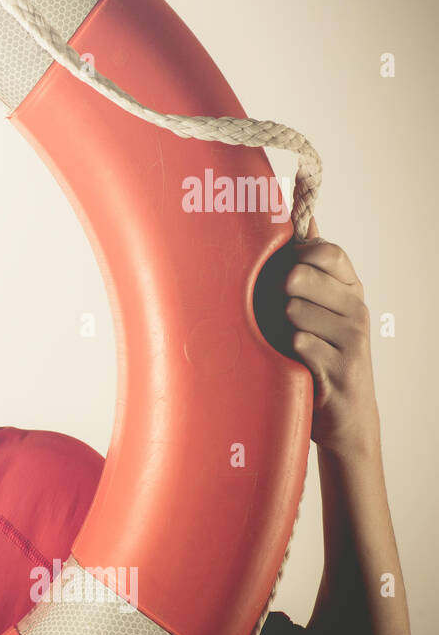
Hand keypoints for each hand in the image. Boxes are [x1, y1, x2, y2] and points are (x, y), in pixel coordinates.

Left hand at [283, 216, 380, 457]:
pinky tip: (292, 364)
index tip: (281, 269)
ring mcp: (352, 339)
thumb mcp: (317, 309)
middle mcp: (356, 310)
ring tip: (286, 345)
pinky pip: (297, 342)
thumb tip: (303, 218)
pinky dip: (285, 353)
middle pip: (302, 276)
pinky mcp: (340, 367)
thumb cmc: (318, 355)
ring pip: (293, 310)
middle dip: (278, 295)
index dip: (297, 255)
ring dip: (277, 328)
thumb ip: (311, 265)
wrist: (344, 417)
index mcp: (350, 290)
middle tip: (279, 317)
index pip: (327, 251)